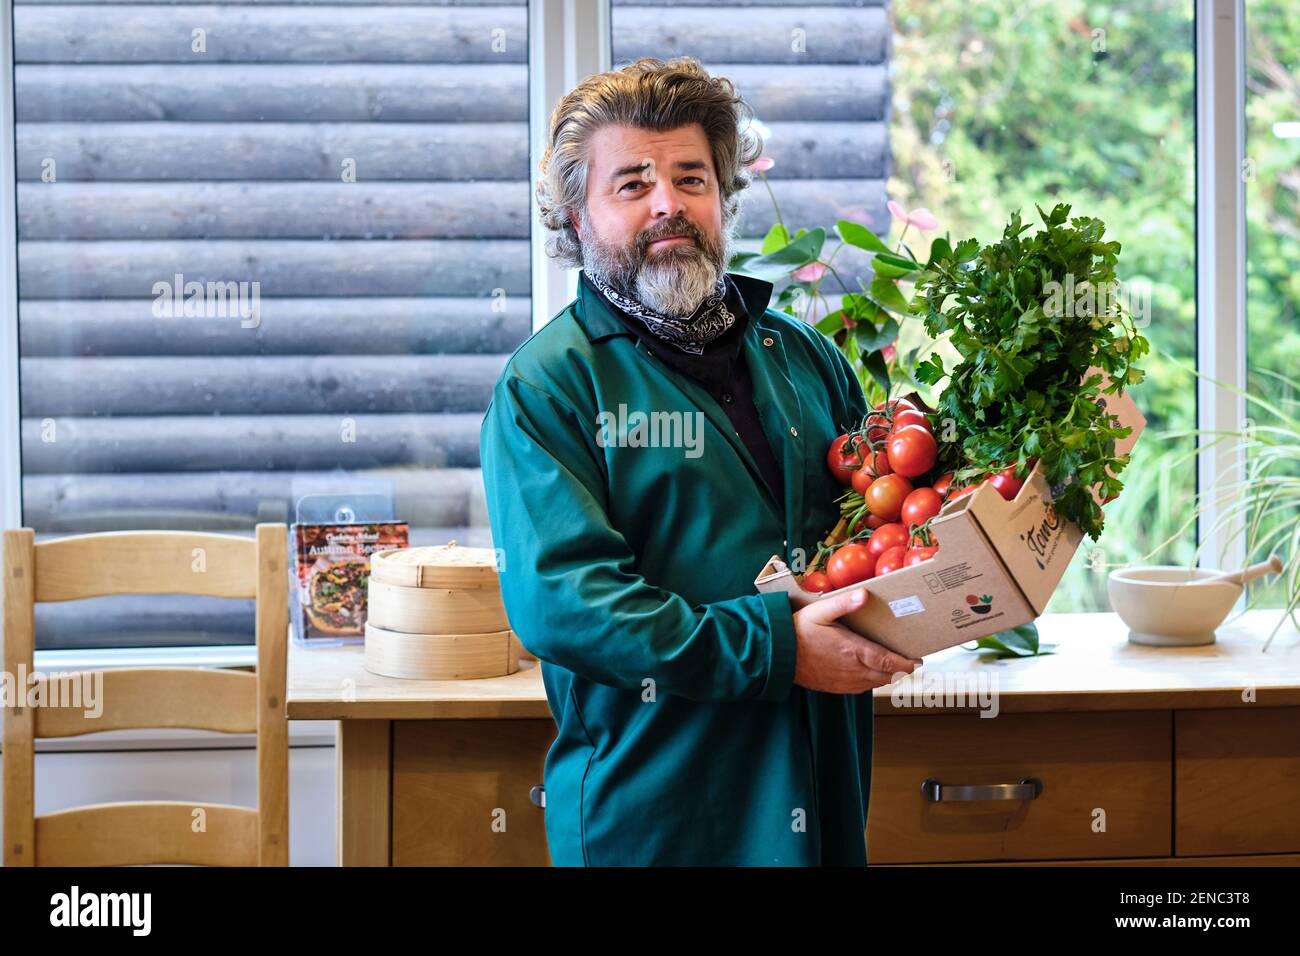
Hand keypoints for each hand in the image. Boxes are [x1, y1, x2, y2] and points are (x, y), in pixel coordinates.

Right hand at [791, 588, 922, 693]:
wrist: (776, 655)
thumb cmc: (797, 631)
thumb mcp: (819, 611)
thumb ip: (843, 603)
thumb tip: (864, 595)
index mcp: (853, 651)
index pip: (889, 662)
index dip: (906, 663)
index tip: (917, 660)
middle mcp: (852, 670)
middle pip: (886, 676)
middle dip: (900, 670)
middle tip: (908, 662)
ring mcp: (844, 681)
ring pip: (874, 684)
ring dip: (886, 676)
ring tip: (892, 666)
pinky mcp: (835, 687)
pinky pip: (860, 689)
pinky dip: (870, 682)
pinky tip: (868, 673)